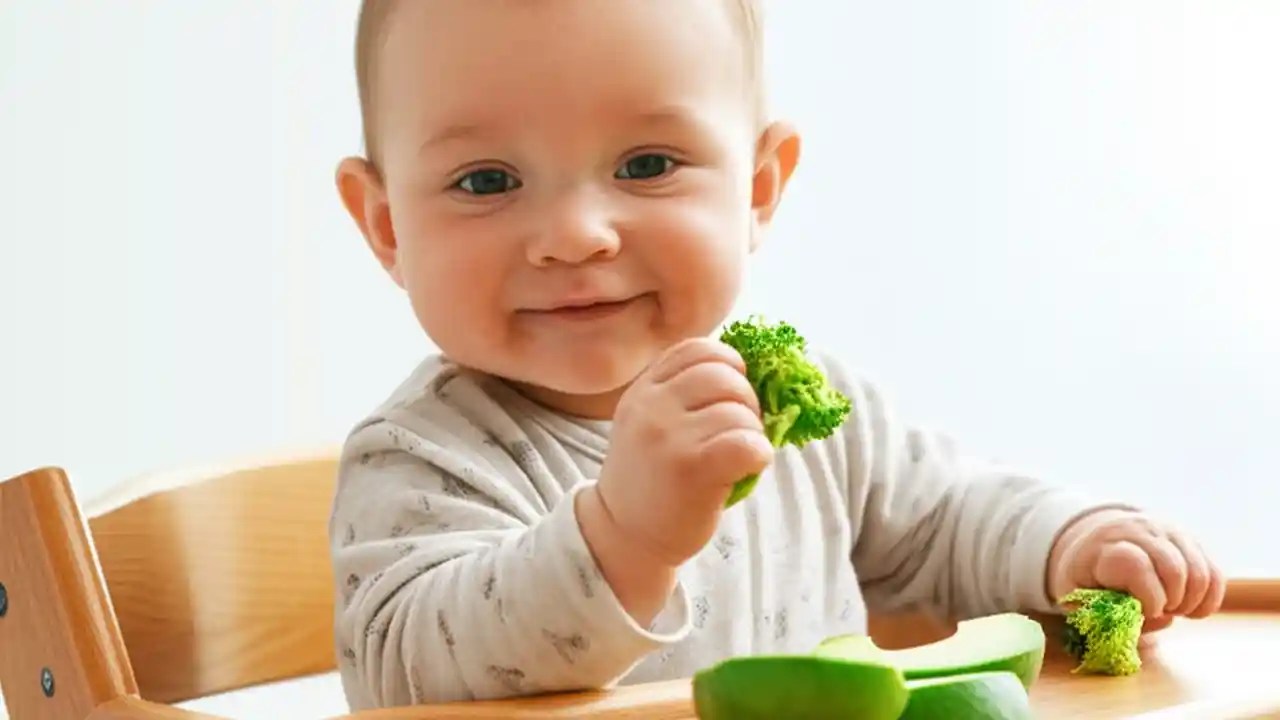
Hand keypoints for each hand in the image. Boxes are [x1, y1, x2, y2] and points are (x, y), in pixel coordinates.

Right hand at [593, 337, 773, 567]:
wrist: (624, 536)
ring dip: (752, 433)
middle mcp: (652, 406)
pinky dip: (759, 453)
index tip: (730, 394)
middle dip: (746, 401)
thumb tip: (748, 376)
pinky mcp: (693, 468)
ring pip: (740, 411)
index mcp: (643, 390)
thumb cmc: (650, 480)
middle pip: (724, 376)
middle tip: (740, 430)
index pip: (698, 349)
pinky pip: (747, 443)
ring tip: (738, 456)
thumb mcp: (651, 424)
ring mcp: (670, 436)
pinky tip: (748, 467)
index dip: (727, 365)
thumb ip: (683, 395)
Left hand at [1048, 509, 1225, 640]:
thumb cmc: (1085, 576)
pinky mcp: (1189, 540)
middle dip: (1172, 602)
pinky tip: (1191, 610)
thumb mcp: (1078, 597)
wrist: (1095, 541)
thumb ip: (1107, 615)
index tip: (1145, 611)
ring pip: (1199, 571)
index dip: (1147, 596)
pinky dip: (1210, 598)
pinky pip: (1213, 572)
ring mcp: (1167, 532)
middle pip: (1173, 568)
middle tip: (1159, 613)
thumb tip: (1159, 619)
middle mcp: (1139, 531)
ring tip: (1173, 610)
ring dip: (1192, 602)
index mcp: (1104, 546)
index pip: (1136, 566)